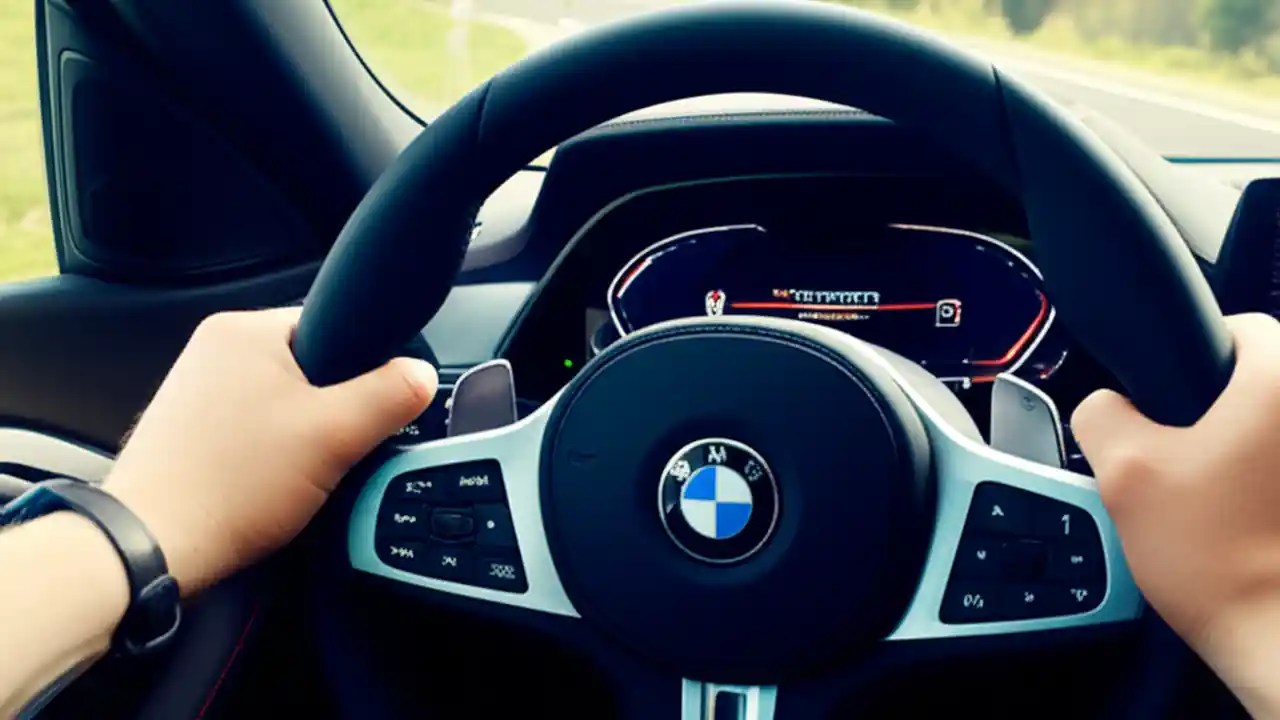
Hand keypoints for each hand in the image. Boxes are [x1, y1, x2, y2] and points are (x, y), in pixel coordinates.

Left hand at [103, 308, 437, 594]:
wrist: (151, 548)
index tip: (366, 412)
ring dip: (301, 437)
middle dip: (331, 412)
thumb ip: (391, 396)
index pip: (336, 326)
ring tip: (292, 474)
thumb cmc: (229, 487)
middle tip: (330, 451)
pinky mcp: (189, 429)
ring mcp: (195, 390)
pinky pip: (254, 430)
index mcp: (245, 329)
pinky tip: (268, 485)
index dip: (364, 372)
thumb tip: (422, 375)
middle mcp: (213, 349)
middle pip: (311, 368)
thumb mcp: (335, 437)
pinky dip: (270, 455)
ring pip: (283, 403)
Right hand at [1072, 313, 1279, 714]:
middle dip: (1218, 413)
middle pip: (1261, 381)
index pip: (1238, 325)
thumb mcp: (1123, 471)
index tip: (1168, 401)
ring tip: (1216, 501)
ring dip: (1247, 454)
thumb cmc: (1218, 558)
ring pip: (1273, 432)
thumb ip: (1100, 413)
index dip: (1186, 358)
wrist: (1278, 638)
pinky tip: (1247, 525)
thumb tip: (1105, 406)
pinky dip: (1266, 489)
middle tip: (1183, 461)